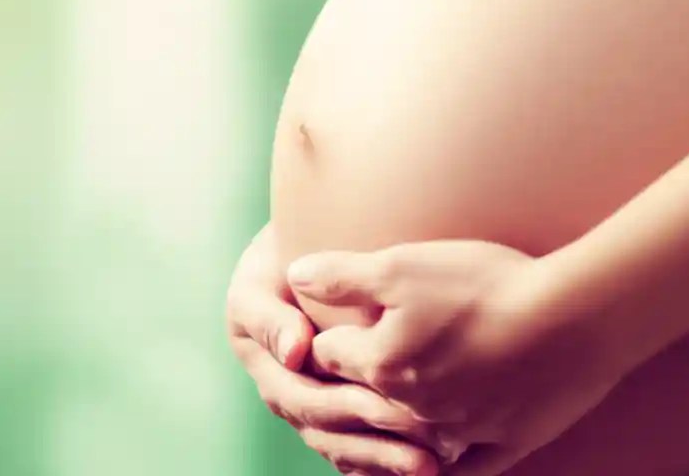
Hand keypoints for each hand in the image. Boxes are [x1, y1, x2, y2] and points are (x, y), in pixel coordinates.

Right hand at [226, 225, 440, 475]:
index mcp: (259, 352)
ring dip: (383, 459)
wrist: (319, 235)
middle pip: (326, 427)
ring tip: (429, 468)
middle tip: (421, 447)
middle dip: (372, 441)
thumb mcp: (269, 271)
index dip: (341, 407)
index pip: (300, 393)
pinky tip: (427, 467)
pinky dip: (386, 461)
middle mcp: (280, 383)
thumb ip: (272, 311)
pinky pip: (359, 447)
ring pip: (342, 445)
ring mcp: (308, 399)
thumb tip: (295, 353)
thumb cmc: (293, 243)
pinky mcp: (338, 408)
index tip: (386, 406)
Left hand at [288, 240, 627, 475]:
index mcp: (380, 363)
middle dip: (347, 393)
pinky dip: (439, 469)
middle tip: (338, 385)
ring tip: (376, 430)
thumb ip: (342, 275)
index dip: (323, 339)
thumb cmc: (485, 286)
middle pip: (363, 403)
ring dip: (386, 439)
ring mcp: (457, 432)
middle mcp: (410, 408)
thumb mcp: (403, 265)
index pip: (328, 355)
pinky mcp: (502, 445)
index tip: (320, 334)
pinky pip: (461, 470)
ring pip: (406, 444)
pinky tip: (430, 466)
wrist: (575, 319)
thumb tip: (294, 276)